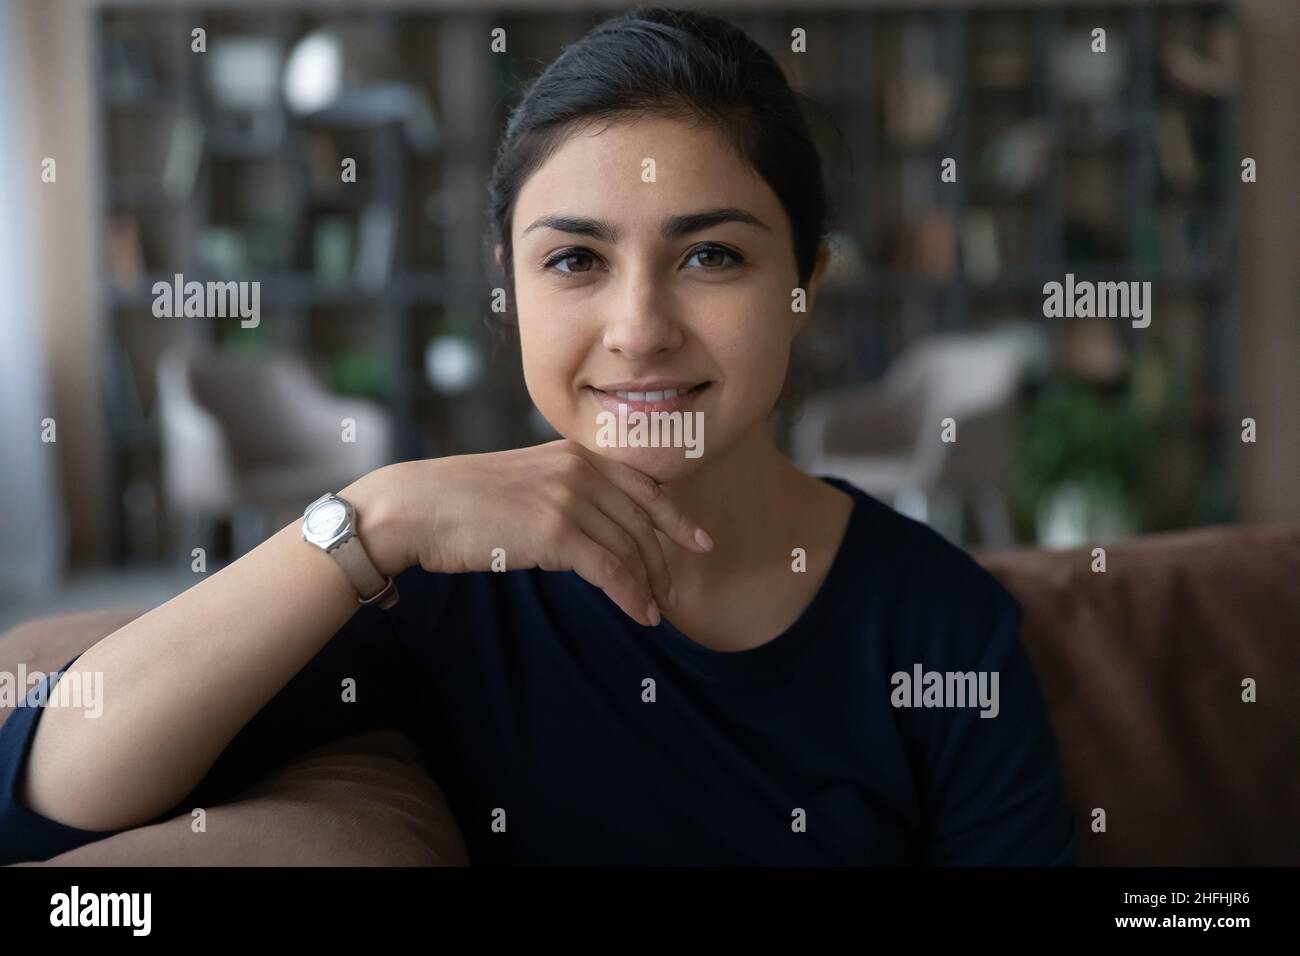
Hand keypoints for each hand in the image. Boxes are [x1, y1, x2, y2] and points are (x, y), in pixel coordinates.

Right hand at [374, 441, 711, 625]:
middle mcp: (579, 469)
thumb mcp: (525, 483)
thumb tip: (594, 531)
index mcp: (574, 454)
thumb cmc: (461, 501)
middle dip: (663, 560)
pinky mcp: (556, 531)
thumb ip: (564, 494)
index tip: (700, 541)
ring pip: (630, 548)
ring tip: (658, 612)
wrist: (417, 506)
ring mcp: (569, 498)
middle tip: (673, 593)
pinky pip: (611, 569)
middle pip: (642, 521)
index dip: (676, 517)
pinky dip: (631, 595)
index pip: (643, 485)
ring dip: (650, 585)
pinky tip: (640, 613)